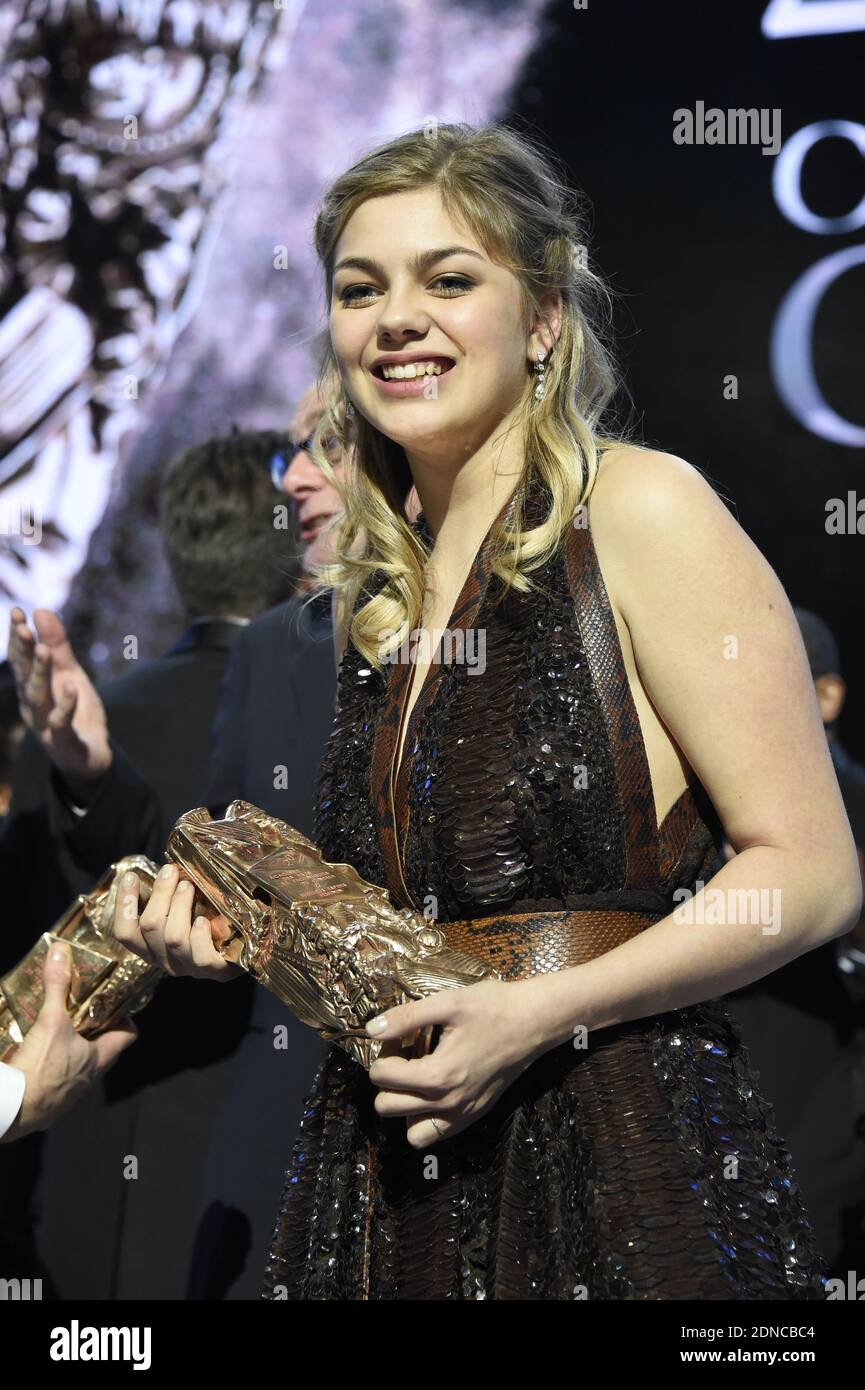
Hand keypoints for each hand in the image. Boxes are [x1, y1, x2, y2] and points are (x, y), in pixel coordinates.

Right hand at [1, 940, 136, 1141]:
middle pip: (104, 1052)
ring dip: (74, 1052)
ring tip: (60, 1032)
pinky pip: (57, 1083)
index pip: (127, 1037)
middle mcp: (89, 1079)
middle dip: (98, 1033)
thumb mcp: (51, 1020)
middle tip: (86, 1014)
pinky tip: (37, 1058)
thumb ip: (57, 986)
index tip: (118, 1007)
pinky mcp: (49, 1104)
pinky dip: (53, 1069)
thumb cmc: (42, 1067)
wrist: (14, 1109)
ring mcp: (70, 1095)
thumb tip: (60, 952)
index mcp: (98, 1059)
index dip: (126, 1020)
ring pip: (81, 1069)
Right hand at [7, 606, 111, 799]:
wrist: (90, 757)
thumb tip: (41, 610)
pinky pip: (61, 722)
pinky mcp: (64, 742)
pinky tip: (70, 685)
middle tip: (22, 627)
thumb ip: (57, 647)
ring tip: (42, 649)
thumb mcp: (69, 674)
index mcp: (31, 688)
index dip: (17, 637)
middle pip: (23, 675)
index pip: (21, 660)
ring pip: (38, 697)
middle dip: (22, 651)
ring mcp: (45, 725)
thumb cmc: (75, 711)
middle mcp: (33, 705)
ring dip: (39, 673)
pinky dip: (65, 704)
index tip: (17, 612)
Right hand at [113, 862, 242, 981]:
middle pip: (150, 927)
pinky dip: (200, 935)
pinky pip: (201, 956)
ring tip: (189, 886)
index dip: (123, 905)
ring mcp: (190, 968)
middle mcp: (167, 961)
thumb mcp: (184, 910)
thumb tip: (166, 867)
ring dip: (179, 906)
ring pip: (173, 937)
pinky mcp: (215, 971)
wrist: (245, 950)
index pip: (126, 933)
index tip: (130, 876)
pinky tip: (204, 920)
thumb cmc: (210, 921)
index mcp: (153, 948)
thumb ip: (169, 895)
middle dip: (160, 894)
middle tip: (171, 872)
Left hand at [366, 977, 547, 1149]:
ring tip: (419, 1075)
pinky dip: (426, 1118)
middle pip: (387, 1107)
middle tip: (407, 1054)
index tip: (399, 1036)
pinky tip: (436, 1088)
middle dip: (389, 1079)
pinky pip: (436, 1134)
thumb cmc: (492, 1007)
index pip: (381, 1077)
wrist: (534, 1021)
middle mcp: (448, 1104)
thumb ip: (405, 1018)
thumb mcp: (446, 1003)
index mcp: (438, 1076)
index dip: (383, 1052)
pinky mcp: (474, 1115)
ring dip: (405, 1105)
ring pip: (410, 1131)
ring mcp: (463, 1114)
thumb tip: (370, 1029)